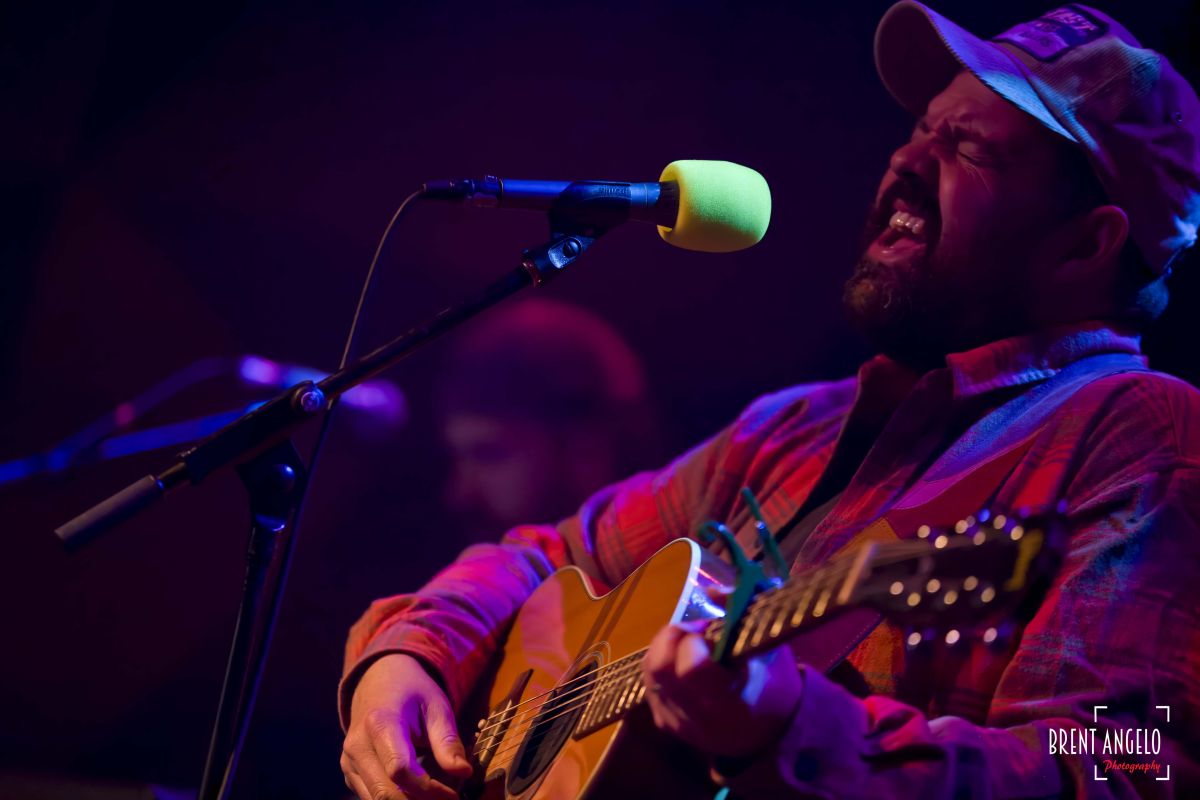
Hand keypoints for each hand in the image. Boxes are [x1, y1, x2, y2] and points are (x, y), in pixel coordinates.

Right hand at [342, 653, 473, 799]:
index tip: (454, 794)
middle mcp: (358, 746)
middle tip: (449, 799)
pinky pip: (372, 797)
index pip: (400, 770)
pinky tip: (419, 795)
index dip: (429, 789)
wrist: (378, 681)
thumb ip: (448, 741)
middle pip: (386, 792)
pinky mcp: (350, 773)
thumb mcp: (436, 707)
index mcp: (380, 723)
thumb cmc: (412, 692)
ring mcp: (349, 762)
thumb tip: (464, 773)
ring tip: (436, 796)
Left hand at [642, 622, 802, 758]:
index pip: (691, 669)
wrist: (769, 734)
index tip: (711, 628)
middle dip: (674, 635)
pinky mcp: (663, 721)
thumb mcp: (772, 650)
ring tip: (691, 643)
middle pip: (661, 667)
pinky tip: (682, 658)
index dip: (695, 639)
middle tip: (695, 630)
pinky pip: (649, 681)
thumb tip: (711, 591)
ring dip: (666, 646)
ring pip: (650, 671)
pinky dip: (662, 661)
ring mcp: (676, 723)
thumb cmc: (774, 687)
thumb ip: (743, 616)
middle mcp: (697, 721)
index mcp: (730, 708)